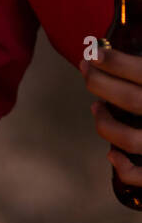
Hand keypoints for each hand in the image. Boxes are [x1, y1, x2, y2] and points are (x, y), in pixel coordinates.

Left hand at [81, 48, 141, 184]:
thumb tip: (134, 47)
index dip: (115, 61)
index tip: (94, 50)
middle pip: (131, 99)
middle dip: (100, 83)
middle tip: (85, 68)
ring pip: (128, 139)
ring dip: (104, 122)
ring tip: (95, 105)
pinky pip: (141, 175)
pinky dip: (123, 168)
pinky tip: (112, 154)